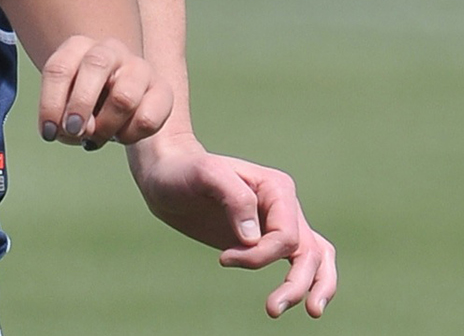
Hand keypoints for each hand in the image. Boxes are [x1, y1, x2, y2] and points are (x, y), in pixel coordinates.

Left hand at [36, 35, 171, 148]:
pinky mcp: (163, 90)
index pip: (59, 68)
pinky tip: (120, 135)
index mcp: (76, 47)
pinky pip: (147, 119)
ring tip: (99, 136)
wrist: (119, 104)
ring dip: (106, 126)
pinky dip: (129, 136)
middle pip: (95, 65)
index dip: (50, 104)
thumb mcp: (65, 108)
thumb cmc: (83, 106)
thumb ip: (64, 119)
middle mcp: (109, 49)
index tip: (48, 132)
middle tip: (74, 132)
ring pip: (124, 97)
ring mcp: (139, 67)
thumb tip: (85, 129)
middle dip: (80, 105)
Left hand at [128, 132, 336, 317]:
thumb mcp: (203, 174)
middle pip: (308, 251)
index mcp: (277, 188)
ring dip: (315, 286)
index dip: (259, 255)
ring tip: (312, 313)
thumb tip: (253, 237)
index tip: (223, 259)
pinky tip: (304, 301)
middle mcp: (284, 206)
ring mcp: (278, 223)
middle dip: (297, 284)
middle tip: (272, 310)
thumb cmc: (183, 171)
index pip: (286, 235)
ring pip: (316, 257)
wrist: (167, 176)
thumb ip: (234, 197)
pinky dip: (306, 281)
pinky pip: (300, 260)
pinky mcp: (267, 240)